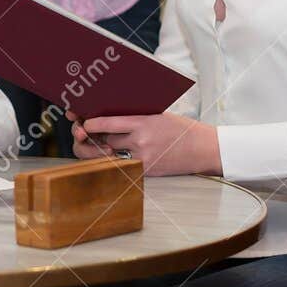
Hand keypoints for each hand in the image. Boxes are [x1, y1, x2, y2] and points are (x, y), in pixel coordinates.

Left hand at [69, 111, 220, 176]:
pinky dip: (118, 161)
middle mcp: (141, 140)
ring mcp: (143, 157)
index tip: (83, 123)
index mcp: (143, 122)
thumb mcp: (157, 115)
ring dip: (103, 151)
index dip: (91, 124)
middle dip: (94, 139)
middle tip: (86, 135)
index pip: (108, 123)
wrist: (203, 148)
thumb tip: (108, 115)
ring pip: (112, 155)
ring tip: (100, 145)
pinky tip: (117, 156)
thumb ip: (134, 116)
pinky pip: (124, 166)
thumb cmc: (180, 129)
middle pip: (106, 141)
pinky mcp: (147, 171)